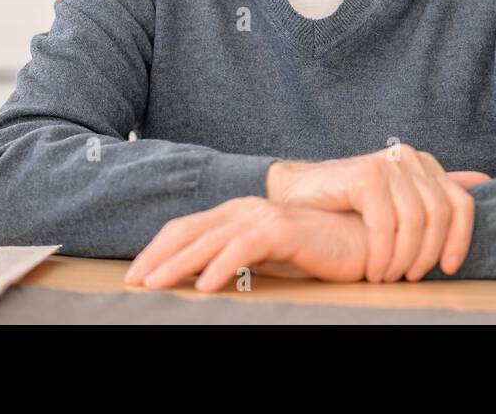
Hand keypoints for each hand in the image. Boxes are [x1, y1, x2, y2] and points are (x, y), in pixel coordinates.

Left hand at [124, 197, 367, 291]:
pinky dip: (220, 266)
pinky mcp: (284, 229)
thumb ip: (237, 260)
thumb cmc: (317, 250)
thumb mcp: (266, 259)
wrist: (363, 238)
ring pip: (209, 239)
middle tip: (133, 283)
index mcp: (237, 213)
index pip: (186, 229)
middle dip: (156, 257)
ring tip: (154, 287)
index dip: (157, 251)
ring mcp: (264, 216)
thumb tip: (200, 280)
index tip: (135, 276)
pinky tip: (204, 285)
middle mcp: (245, 209)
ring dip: (177, 264)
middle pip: (189, 231)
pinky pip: (244, 248)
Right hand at [266, 148, 488, 282]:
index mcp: (425, 164)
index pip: (460, 204)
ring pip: (415, 221)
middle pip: (441, 214)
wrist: (298, 198)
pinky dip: (383, 253)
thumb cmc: (349, 206)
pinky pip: (387, 223)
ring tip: (389, 277)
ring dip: (404, 259)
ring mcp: (388, 163)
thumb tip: (483, 181)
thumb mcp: (400, 201)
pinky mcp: (366, 175)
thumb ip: (436, 192)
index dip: (460, 240)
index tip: (448, 269)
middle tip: (411, 278)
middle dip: (429, 254)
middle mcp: (410, 158)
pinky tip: (374, 269)